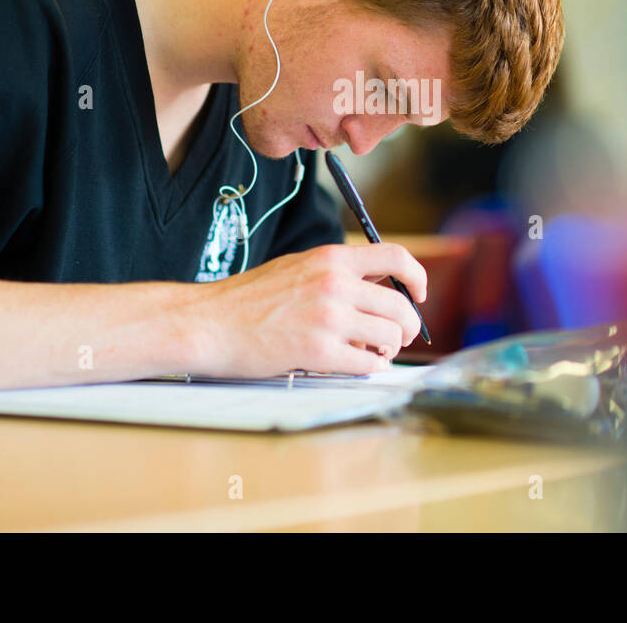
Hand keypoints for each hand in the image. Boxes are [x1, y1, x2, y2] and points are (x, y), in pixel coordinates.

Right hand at [188, 243, 425, 376]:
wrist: (208, 323)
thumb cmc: (248, 300)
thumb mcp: (297, 267)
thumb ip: (336, 273)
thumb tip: (378, 288)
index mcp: (331, 258)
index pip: (396, 258)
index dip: (417, 278)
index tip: (418, 295)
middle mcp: (335, 284)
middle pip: (400, 306)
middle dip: (406, 327)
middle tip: (395, 338)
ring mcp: (328, 318)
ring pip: (390, 336)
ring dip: (388, 350)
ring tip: (371, 352)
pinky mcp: (318, 351)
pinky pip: (368, 364)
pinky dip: (370, 368)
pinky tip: (357, 365)